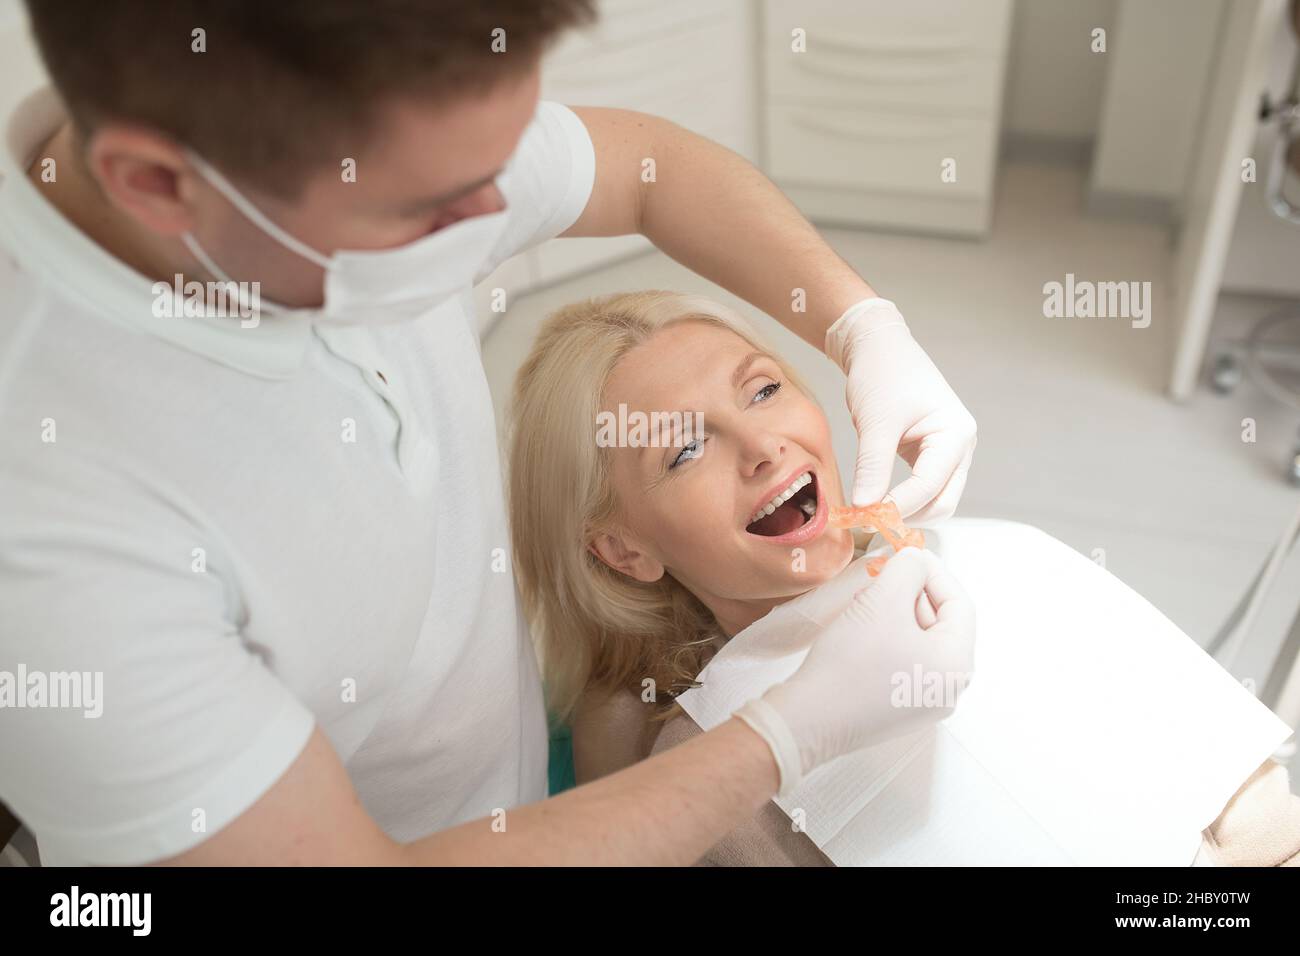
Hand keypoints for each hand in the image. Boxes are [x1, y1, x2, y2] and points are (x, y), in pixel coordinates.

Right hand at [735, 548, 975, 796]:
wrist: (810, 719)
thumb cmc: (853, 660)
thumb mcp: (883, 601)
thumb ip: (907, 570)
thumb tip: (915, 561)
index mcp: (957, 664)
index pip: (960, 605)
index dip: (935, 572)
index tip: (908, 552)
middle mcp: (949, 689)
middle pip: (940, 625)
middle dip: (912, 592)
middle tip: (884, 571)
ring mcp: (923, 704)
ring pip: (919, 643)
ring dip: (897, 613)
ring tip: (867, 596)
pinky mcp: (897, 711)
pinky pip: (903, 663)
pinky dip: (888, 638)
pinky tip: (861, 625)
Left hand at [826, 297, 976, 523]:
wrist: (879, 348)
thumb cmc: (883, 374)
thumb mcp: (876, 421)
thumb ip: (872, 466)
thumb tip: (864, 507)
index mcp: (956, 435)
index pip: (930, 486)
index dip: (898, 506)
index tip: (865, 517)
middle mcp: (960, 447)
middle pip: (943, 502)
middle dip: (909, 516)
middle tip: (869, 522)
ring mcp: (949, 453)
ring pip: (935, 500)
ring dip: (907, 511)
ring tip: (870, 513)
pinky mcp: (931, 455)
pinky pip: (923, 489)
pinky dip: (903, 499)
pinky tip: (877, 501)